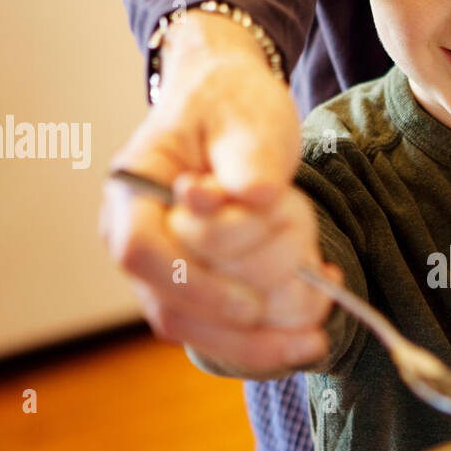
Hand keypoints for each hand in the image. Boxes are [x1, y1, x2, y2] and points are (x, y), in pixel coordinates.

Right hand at [100, 10, 329, 371]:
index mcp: (133, 189)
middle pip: (171, 309)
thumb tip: (252, 199)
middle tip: (312, 322)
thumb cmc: (233, 105)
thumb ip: (249, 160)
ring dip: (259, 345)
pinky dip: (267, 335)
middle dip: (244, 328)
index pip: (141, 252)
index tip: (250, 304)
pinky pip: (221, 331)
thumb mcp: (248, 118)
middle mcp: (136, 236)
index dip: (194, 285)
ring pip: (197, 332)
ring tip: (317, 337)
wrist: (230, 105)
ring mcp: (161, 269)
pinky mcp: (194, 289)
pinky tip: (311, 323)